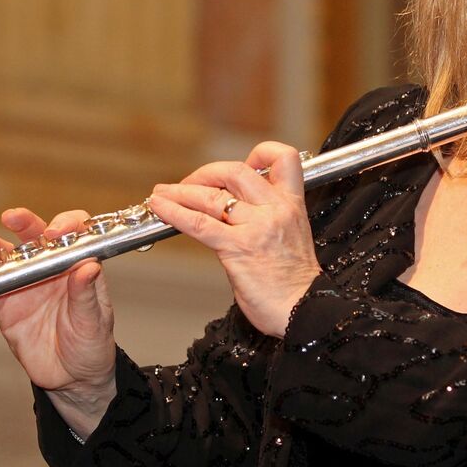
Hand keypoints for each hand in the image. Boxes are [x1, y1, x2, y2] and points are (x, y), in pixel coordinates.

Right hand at [0, 208, 116, 436]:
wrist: (72, 379)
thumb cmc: (92, 346)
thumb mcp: (95, 322)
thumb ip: (87, 295)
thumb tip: (90, 266)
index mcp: (77, 267)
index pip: (74, 234)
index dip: (66, 225)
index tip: (55, 232)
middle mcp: (51, 270)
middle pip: (36, 237)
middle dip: (24, 223)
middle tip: (12, 217)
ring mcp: (27, 285)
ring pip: (8, 258)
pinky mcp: (7, 305)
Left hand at [146, 142, 320, 337]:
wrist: (306, 312)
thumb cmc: (294, 284)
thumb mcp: (290, 238)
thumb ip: (264, 219)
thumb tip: (230, 214)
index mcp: (292, 204)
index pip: (283, 158)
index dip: (259, 154)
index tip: (242, 163)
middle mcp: (275, 209)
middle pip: (235, 171)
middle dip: (205, 174)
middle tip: (187, 184)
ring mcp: (256, 227)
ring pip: (212, 196)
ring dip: (180, 192)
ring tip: (160, 194)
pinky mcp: (238, 248)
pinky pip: (200, 224)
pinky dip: (175, 212)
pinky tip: (161, 208)